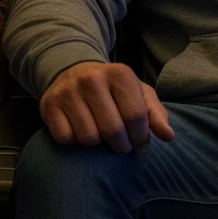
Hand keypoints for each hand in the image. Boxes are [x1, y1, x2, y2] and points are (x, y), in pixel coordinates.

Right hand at [39, 61, 173, 152]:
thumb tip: (168, 136)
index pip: (136, 117)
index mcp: (119, 73)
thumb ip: (156, 114)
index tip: (139, 142)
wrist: (73, 72)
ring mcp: (68, 91)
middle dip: (121, 146)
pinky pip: (65, 138)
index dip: (141, 138)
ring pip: (89, 138)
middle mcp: (92, 79)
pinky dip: (74, 141)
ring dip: (98, 144)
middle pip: (113, 130)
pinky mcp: (49, 104)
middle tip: (122, 144)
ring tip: (100, 133)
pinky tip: (79, 129)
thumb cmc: (113, 89)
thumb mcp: (138, 94)